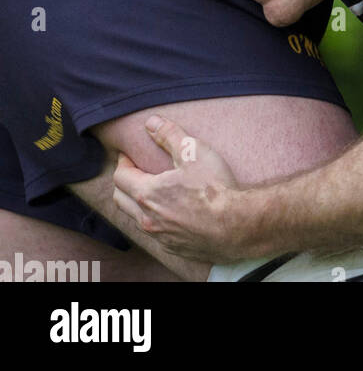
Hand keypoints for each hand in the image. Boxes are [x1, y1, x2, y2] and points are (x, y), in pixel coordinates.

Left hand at [112, 116, 261, 263]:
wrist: (235, 225)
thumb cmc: (214, 188)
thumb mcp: (193, 152)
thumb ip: (169, 135)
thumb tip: (151, 123)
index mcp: (148, 194)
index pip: (120, 177)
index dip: (123, 162)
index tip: (129, 155)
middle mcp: (148, 219)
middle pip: (120, 199)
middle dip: (124, 183)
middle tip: (136, 171)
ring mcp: (160, 236)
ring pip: (136, 218)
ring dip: (137, 202)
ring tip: (152, 190)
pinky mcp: (173, 247)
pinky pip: (154, 232)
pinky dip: (155, 219)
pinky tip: (171, 211)